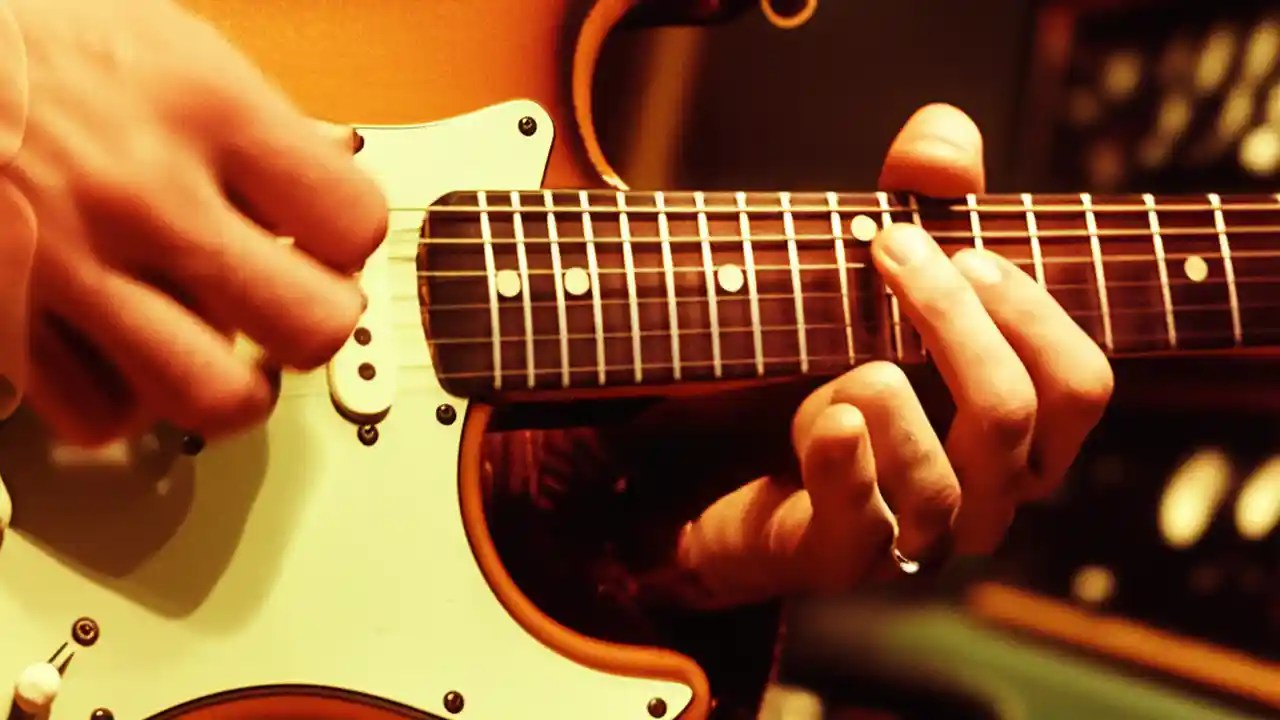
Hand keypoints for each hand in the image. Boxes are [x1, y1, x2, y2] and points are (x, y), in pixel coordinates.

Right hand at [2, 0, 385, 444]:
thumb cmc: (41, 46)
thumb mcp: (173, 50)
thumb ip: (260, 134)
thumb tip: (326, 203)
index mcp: (204, 107)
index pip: (351, 223)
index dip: (352, 241)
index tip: (330, 243)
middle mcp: (144, 192)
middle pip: (307, 326)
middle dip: (317, 325)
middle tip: (293, 309)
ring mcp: (71, 263)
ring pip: (213, 395)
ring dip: (235, 384)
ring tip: (226, 353)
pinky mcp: (3, 321)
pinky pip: (103, 415)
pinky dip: (130, 400)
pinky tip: (132, 355)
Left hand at [660, 104, 1113, 607]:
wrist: (725, 456)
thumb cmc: (830, 356)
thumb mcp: (881, 270)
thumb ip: (923, 197)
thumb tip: (944, 142)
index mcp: (1023, 434)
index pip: (1081, 386)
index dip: (1032, 313)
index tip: (964, 249)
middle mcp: (989, 496)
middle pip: (1012, 414)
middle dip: (950, 322)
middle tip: (887, 247)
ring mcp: (918, 536)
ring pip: (934, 473)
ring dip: (867, 389)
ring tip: (823, 364)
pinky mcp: (843, 556)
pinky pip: (860, 518)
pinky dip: (843, 459)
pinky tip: (828, 418)